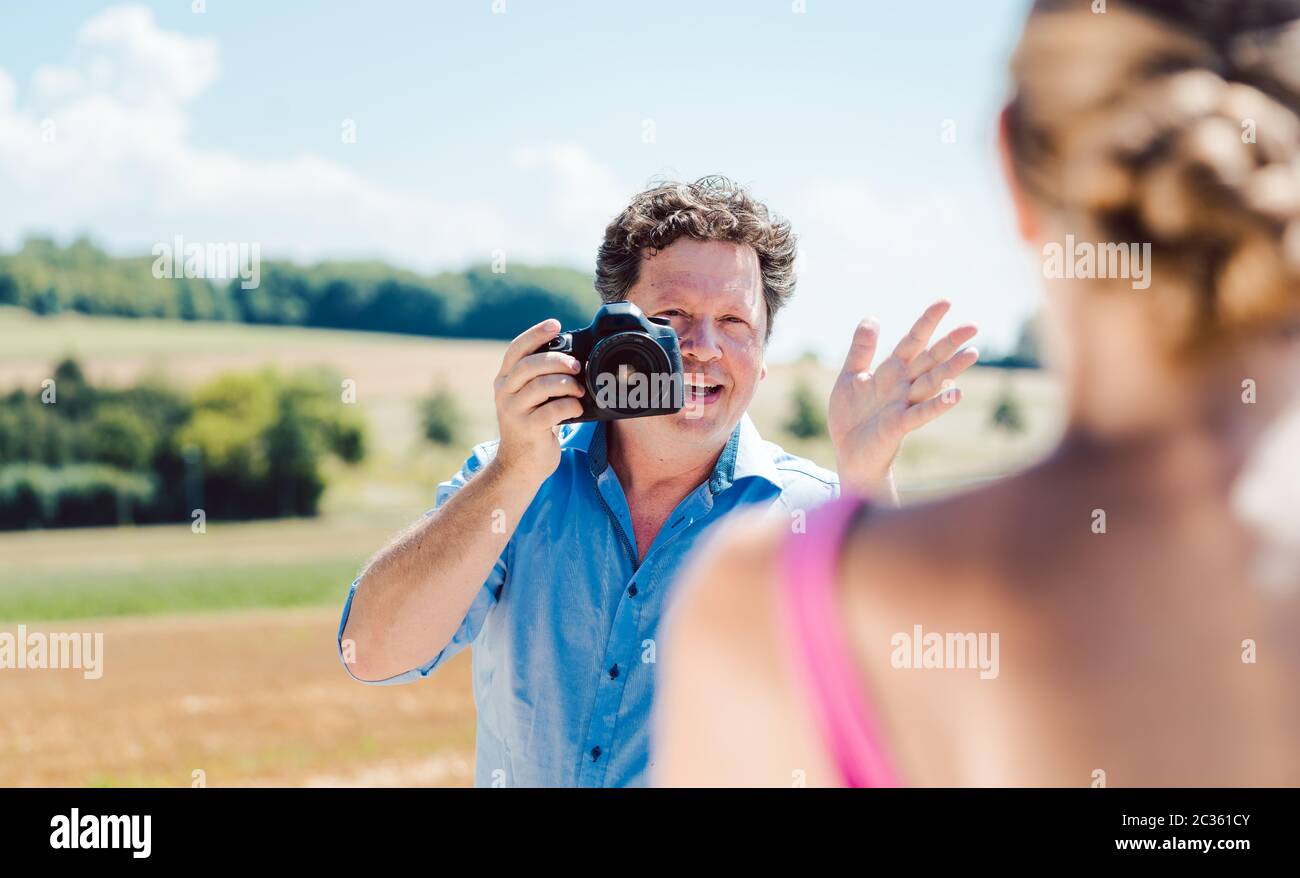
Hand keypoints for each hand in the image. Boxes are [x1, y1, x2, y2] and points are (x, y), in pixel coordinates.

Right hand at [492, 318, 585, 486]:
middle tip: (576, 365)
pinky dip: (569, 406)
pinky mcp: (526, 429)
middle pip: (529, 365)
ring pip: (541, 386)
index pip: (516, 349)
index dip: (536, 334)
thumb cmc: (532, 427)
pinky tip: (576, 409)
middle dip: (557, 360)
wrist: (520, 465)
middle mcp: (504, 392)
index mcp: (505, 380)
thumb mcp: (530, 399)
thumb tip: (572, 358)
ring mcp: (512, 411)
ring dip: (566, 384)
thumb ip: (540, 378)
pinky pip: (552, 411)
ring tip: (578, 390)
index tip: (555, 324)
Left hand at [828, 300, 978, 499]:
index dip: (927, 322)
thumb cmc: (851, 416)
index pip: (913, 341)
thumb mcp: (850, 376)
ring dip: (952, 369)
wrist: (847, 452)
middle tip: (972, 325)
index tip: (946, 301)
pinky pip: (921, 414)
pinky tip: (956, 394)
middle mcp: (902, 385)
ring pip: (932, 383)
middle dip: (949, 343)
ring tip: (973, 353)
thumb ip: (861, 349)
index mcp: (890, 371)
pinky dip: (937, 405)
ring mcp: (903, 405)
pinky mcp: (899, 426)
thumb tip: (873, 317)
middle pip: (929, 359)